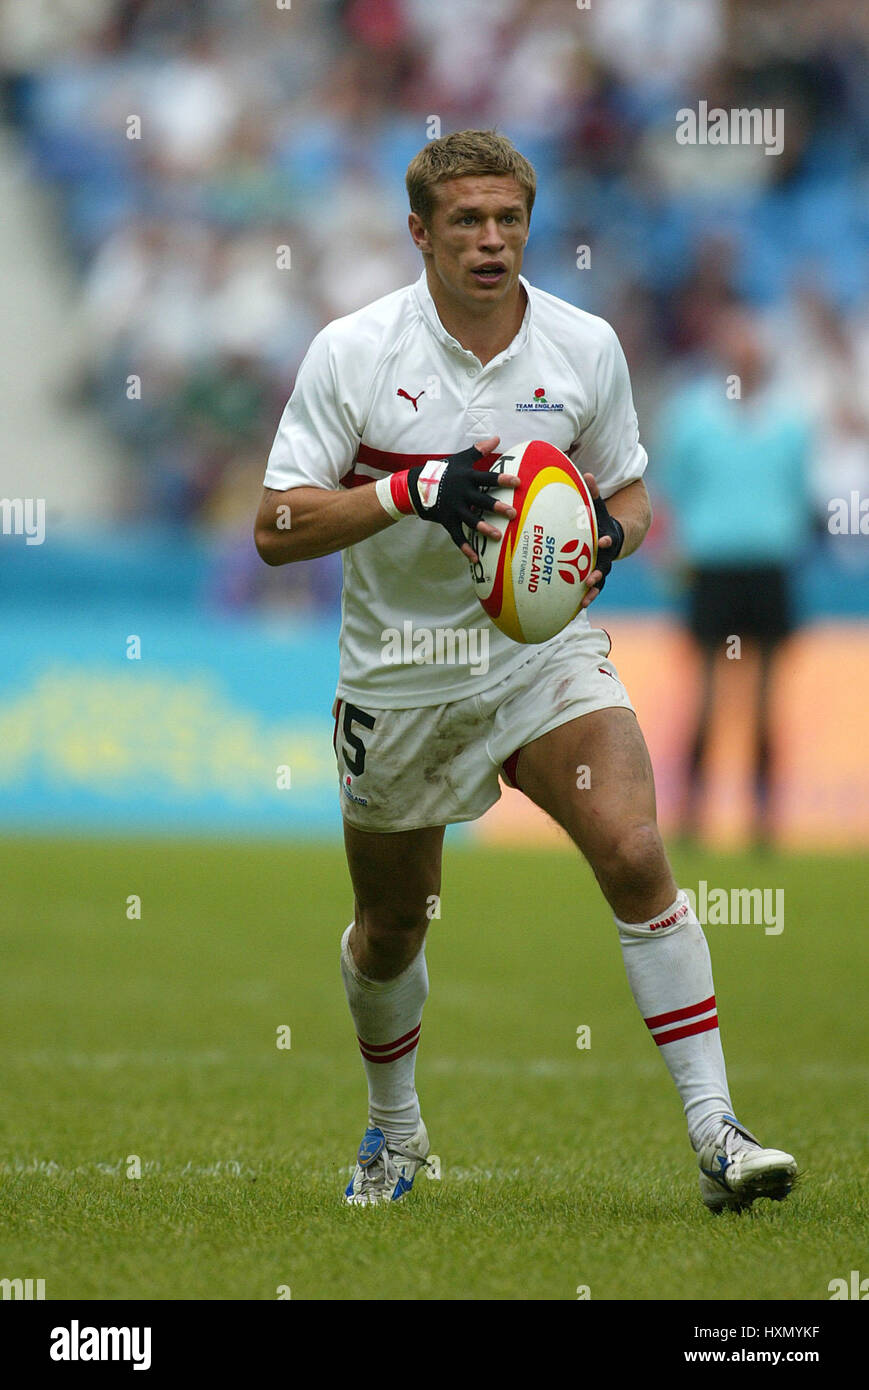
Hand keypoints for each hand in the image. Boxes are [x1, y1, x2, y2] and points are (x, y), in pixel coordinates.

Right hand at [407, 436, 520, 561]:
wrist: (416, 487)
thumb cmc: (444, 471)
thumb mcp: (460, 459)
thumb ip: (478, 450)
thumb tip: (496, 438)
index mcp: (467, 478)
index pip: (487, 478)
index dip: (502, 480)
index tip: (517, 482)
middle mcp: (461, 493)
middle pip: (481, 500)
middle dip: (497, 507)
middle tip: (513, 513)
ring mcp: (453, 508)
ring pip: (470, 520)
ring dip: (484, 529)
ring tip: (498, 537)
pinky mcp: (447, 521)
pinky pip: (457, 536)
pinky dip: (465, 548)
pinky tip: (476, 559)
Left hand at [579, 472, 624, 609]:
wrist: (616, 535)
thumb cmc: (600, 519)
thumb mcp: (598, 506)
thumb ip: (593, 493)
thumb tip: (587, 473)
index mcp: (608, 536)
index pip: (609, 538)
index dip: (606, 540)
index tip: (602, 541)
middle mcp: (608, 555)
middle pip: (605, 564)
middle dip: (597, 572)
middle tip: (589, 578)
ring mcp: (603, 567)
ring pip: (600, 581)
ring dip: (592, 591)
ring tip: (583, 601)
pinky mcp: (597, 576)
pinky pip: (592, 589)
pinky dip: (586, 598)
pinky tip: (575, 608)